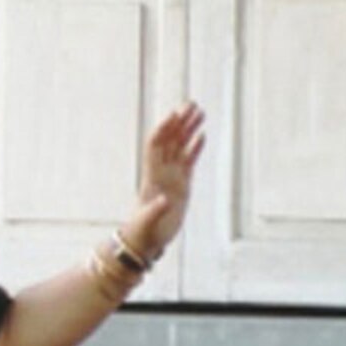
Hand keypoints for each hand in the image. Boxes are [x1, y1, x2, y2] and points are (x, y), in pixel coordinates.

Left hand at [117, 101, 207, 264]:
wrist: (146, 240)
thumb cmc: (144, 231)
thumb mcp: (148, 222)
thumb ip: (156, 210)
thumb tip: (164, 201)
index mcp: (151, 175)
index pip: (156, 145)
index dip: (164, 129)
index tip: (174, 115)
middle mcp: (161, 171)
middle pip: (170, 139)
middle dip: (179, 121)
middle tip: (192, 104)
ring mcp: (172, 176)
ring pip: (180, 146)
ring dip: (188, 129)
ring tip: (200, 112)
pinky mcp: (182, 185)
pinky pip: (189, 161)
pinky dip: (195, 147)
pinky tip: (202, 135)